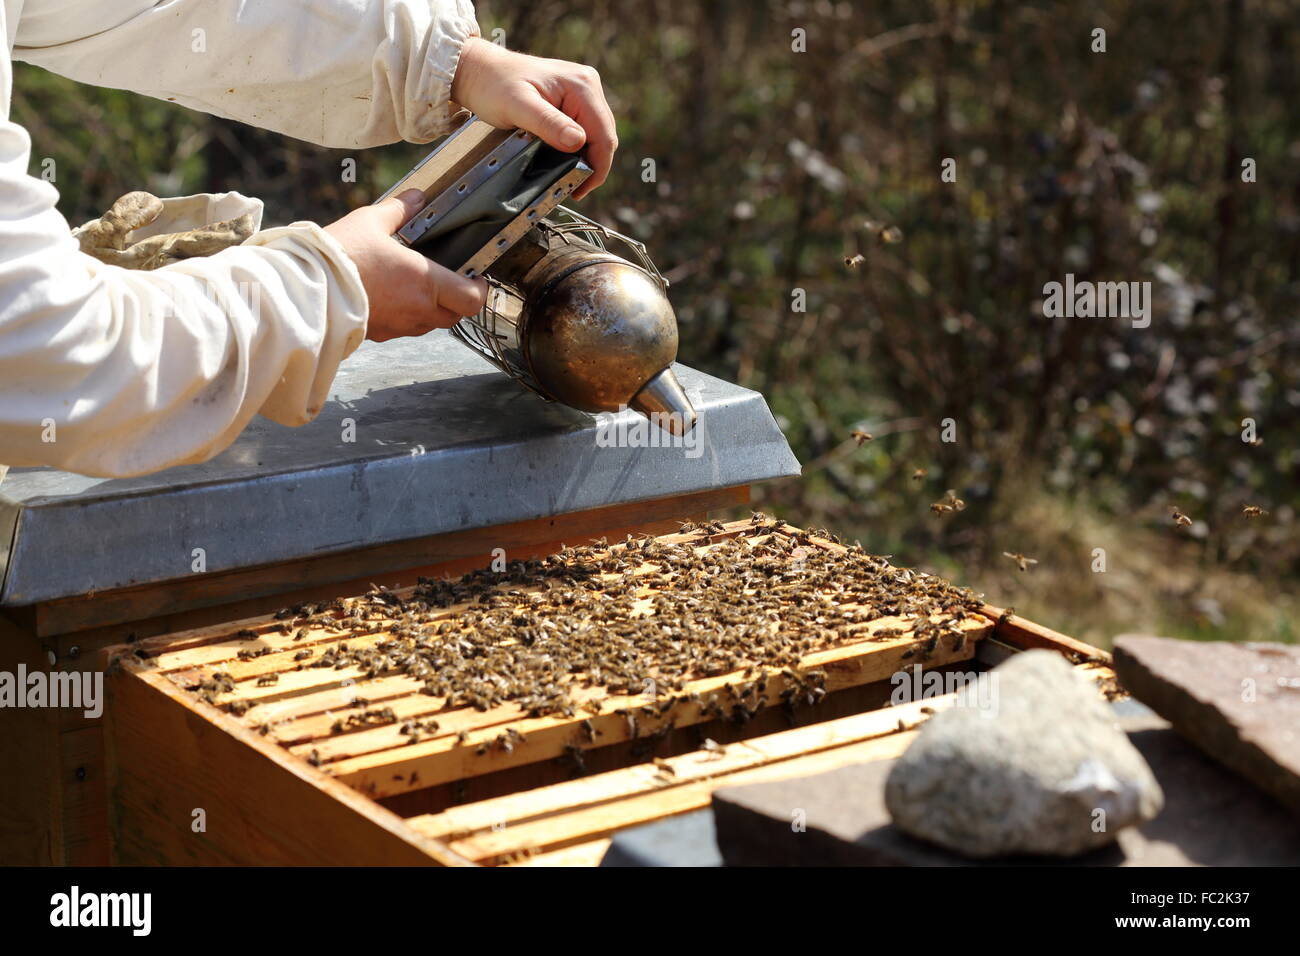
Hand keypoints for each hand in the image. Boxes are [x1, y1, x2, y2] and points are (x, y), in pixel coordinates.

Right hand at [325, 190, 487, 341]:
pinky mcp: (381, 334)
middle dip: (456, 300)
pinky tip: (390, 297)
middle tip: (448, 280)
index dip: (479, 289)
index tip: (475, 276)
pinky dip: (406, 315)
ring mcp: (400, 326)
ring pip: (430, 324)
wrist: (306, 290)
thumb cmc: (340, 255)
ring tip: (415, 286)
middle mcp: (418, 309)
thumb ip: (399, 210)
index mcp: (425, 281)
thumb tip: (417, 197)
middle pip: (454, 315)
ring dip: (431, 309)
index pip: (472, 299)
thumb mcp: (370, 221)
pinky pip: (404, 328)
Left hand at [450, 37, 616, 198]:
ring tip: (569, 177)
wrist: (481, 71)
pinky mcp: (574, 100)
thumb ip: (548, 124)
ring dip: (585, 158)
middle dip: (592, 165)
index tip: (580, 190)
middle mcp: (587, 85)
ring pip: (596, 135)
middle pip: (604, 136)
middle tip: (574, 188)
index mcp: (582, 86)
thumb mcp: (518, 107)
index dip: (597, 168)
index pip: (603, 135)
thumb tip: (578, 142)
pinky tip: (566, 160)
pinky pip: (585, 130)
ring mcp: (582, 92)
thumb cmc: (494, 84)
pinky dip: (578, 149)